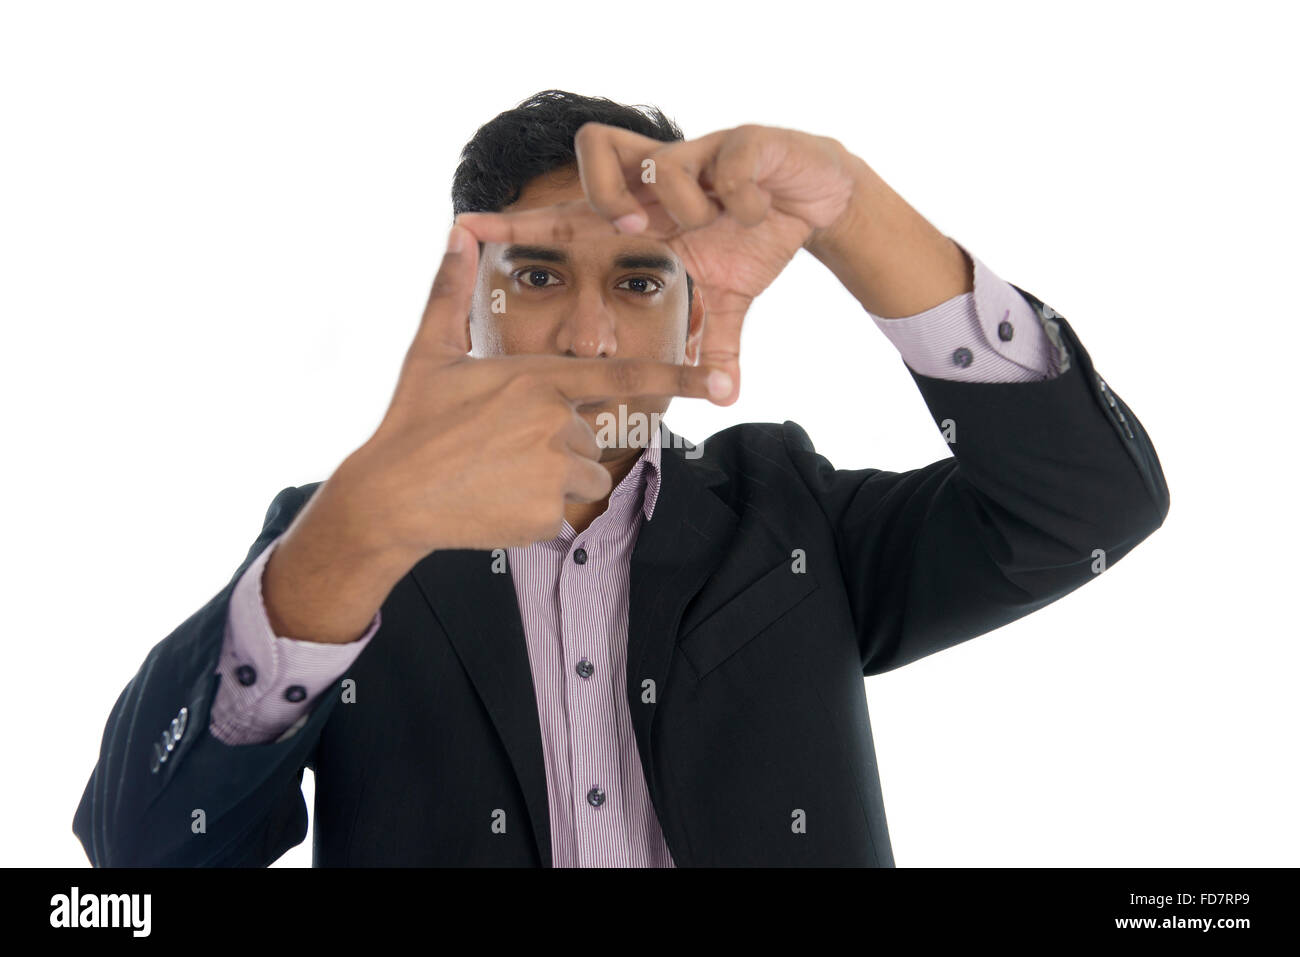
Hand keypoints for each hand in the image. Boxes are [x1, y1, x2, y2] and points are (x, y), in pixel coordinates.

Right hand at [329, 224, 724, 555]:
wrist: (389, 497)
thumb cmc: (410, 422)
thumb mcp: (430, 353)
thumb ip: (451, 292)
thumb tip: (456, 233)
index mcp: (536, 378)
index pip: (624, 374)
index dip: (679, 377)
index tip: (722, 382)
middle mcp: (555, 420)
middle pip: (590, 435)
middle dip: (558, 445)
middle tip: (502, 452)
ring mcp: (553, 469)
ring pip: (585, 476)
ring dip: (554, 480)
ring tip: (498, 476)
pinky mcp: (547, 512)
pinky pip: (563, 511)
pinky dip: (536, 512)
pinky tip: (495, 503)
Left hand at [453, 122, 863, 404]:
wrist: (813, 193)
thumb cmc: (754, 240)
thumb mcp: (728, 300)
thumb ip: (714, 344)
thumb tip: (721, 398)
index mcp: (639, 216)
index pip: (566, 215)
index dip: (518, 221)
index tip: (466, 227)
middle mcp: (656, 181)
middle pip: (595, 152)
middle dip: (604, 196)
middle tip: (631, 230)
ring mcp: (696, 157)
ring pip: (653, 155)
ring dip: (677, 196)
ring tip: (706, 221)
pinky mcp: (741, 143)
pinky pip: (726, 161)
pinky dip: (738, 192)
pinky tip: (753, 210)